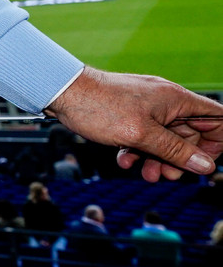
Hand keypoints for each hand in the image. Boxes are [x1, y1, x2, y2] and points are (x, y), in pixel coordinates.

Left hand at [45, 67, 222, 181]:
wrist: (60, 91)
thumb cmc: (99, 107)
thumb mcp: (141, 135)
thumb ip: (175, 151)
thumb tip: (206, 166)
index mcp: (177, 100)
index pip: (217, 119)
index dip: (215, 143)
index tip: (200, 162)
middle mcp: (165, 101)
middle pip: (190, 134)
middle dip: (179, 158)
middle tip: (165, 176)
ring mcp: (146, 107)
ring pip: (164, 138)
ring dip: (157, 159)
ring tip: (144, 174)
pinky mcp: (128, 113)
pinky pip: (143, 136)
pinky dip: (137, 150)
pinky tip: (124, 161)